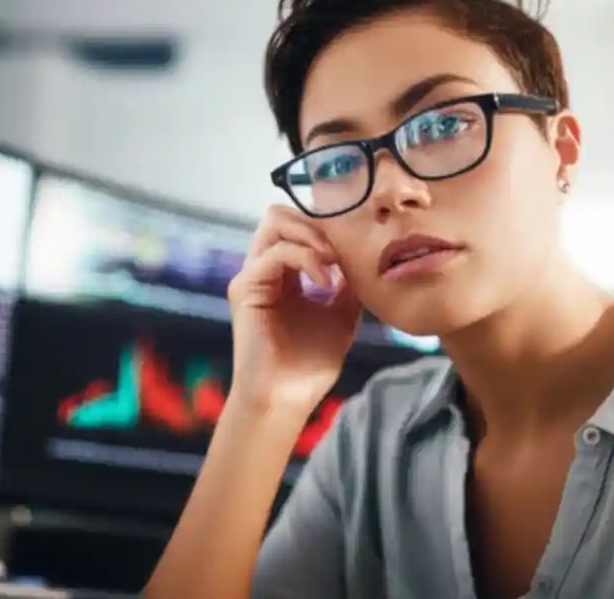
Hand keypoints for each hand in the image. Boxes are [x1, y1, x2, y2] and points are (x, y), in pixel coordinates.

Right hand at [226, 205, 363, 415]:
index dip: (326, 226)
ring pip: (275, 223)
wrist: (287, 399)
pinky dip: (306, 258)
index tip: (355, 243)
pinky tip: (325, 279)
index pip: (296, 226)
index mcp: (283, 274)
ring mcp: (251, 276)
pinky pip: (276, 254)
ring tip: (335, 260)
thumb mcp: (341, 316)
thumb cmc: (309, 365)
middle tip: (342, 247)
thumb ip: (349, 286)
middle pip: (280, 215)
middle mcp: (263, 270)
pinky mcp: (245, 288)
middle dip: (316, 221)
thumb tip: (368, 258)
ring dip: (312, 234)